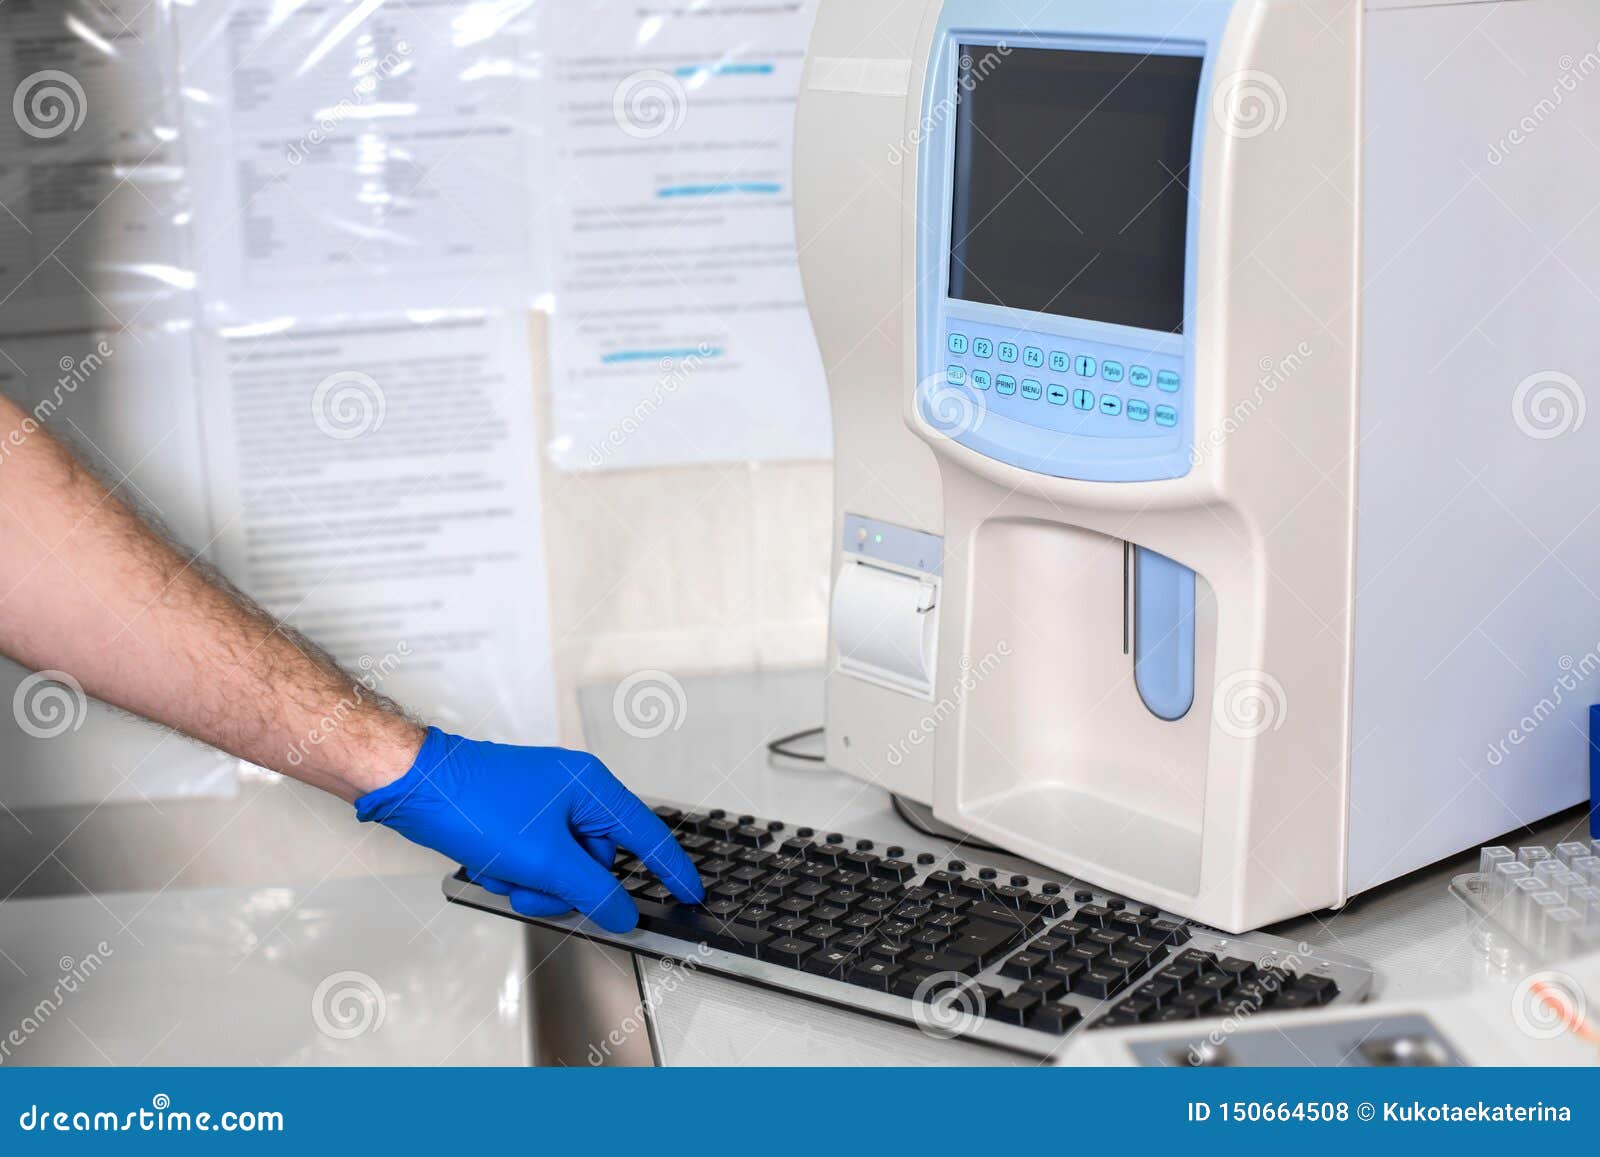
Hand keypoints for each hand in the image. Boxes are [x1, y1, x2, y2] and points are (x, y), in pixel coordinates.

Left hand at [355, 727, 703, 931]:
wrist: (413, 784)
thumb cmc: (472, 803)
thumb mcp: (544, 859)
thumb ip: (593, 890)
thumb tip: (623, 912)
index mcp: (592, 788)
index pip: (648, 835)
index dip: (672, 869)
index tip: (691, 893)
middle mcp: (574, 790)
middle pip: (598, 860)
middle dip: (565, 885)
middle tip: (532, 889)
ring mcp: (545, 802)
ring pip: (563, 865)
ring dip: (534, 881)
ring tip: (500, 873)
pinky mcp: (518, 814)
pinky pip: (536, 857)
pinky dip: (514, 870)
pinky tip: (488, 863)